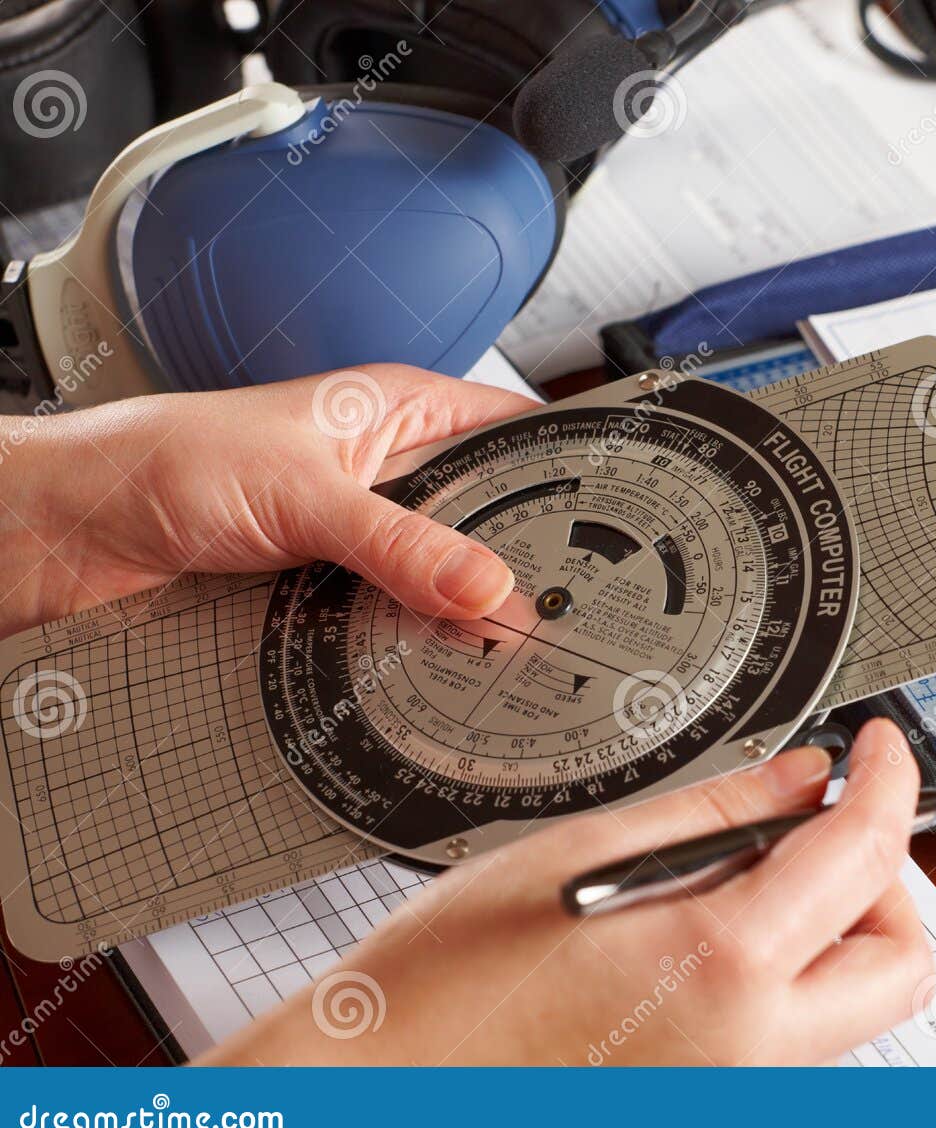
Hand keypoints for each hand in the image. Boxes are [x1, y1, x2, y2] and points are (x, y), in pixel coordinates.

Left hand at [0, 365, 535, 636]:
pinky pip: (397, 613)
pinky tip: (438, 659)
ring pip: (443, 571)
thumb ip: (402, 544)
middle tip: (571, 603)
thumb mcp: (306, 496)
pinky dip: (416, 637)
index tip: (618, 515)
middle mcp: (386, 468)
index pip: (514, 430)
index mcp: (397, 410)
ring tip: (510, 641)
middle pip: (488, 512)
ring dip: (464, 605)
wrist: (66, 531)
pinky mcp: (329, 583)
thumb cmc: (165, 462)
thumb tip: (488, 586)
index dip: (567, 468)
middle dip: (523, 555)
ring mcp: (359, 530)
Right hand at [202, 719, 934, 1065]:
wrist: (378, 1094)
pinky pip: (795, 1038)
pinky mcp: (712, 1108)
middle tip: (820, 825)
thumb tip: (801, 781)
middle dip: (882, 880)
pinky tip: (706, 932)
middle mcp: (751, 1052)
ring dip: (833, 928)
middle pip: (898, 964)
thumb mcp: (580, 858)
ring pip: (853, 1007)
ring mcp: (736, 1093)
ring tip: (742, 874)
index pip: (865, 858)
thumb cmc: (444, 989)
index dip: (890, 783)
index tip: (880, 751)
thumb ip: (713, 814)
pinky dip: (785, 974)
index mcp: (721, 971)